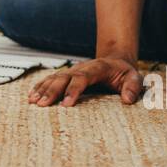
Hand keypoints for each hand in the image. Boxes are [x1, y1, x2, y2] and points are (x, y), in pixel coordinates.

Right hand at [28, 56, 143, 106]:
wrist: (115, 61)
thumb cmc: (124, 73)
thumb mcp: (135, 78)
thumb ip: (133, 87)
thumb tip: (127, 100)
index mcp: (97, 68)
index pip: (83, 78)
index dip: (73, 90)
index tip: (66, 104)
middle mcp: (81, 68)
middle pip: (64, 77)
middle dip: (52, 91)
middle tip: (42, 105)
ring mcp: (72, 71)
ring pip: (54, 78)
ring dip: (43, 89)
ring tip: (33, 102)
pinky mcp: (66, 75)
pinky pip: (51, 80)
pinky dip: (40, 87)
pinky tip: (31, 96)